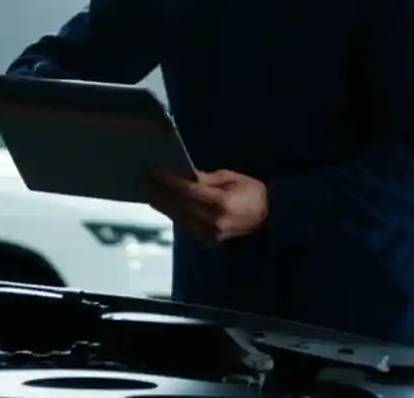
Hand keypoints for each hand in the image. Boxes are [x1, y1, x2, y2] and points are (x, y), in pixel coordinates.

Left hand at [143, 168, 267, 243]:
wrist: (270, 217)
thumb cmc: (252, 191)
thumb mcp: (230, 177)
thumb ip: (205, 178)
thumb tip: (182, 175)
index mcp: (220, 203)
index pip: (186, 191)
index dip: (167, 181)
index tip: (152, 172)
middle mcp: (212, 221)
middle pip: (177, 206)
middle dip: (158, 193)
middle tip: (143, 181)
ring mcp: (210, 234)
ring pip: (177, 218)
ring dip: (161, 204)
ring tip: (149, 191)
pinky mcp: (208, 240)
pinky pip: (184, 226)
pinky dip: (172, 213)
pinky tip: (163, 204)